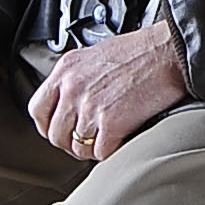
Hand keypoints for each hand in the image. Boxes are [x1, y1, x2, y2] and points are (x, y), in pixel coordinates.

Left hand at [29, 18, 186, 162]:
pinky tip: (119, 141)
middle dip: (70, 142)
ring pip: (77, 147)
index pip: (37, 109)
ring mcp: (90, 107)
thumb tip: (70, 102)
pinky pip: (100, 152)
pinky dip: (110, 152)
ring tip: (104, 142)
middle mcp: (73, 88)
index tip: (58, 131)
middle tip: (86, 141)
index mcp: (66, 70)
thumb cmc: (139, 52)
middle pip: (55, 134)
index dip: (47, 126)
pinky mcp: (111, 122)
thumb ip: (76, 79)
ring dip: (91, 149)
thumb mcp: (94, 56)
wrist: (167, 53)